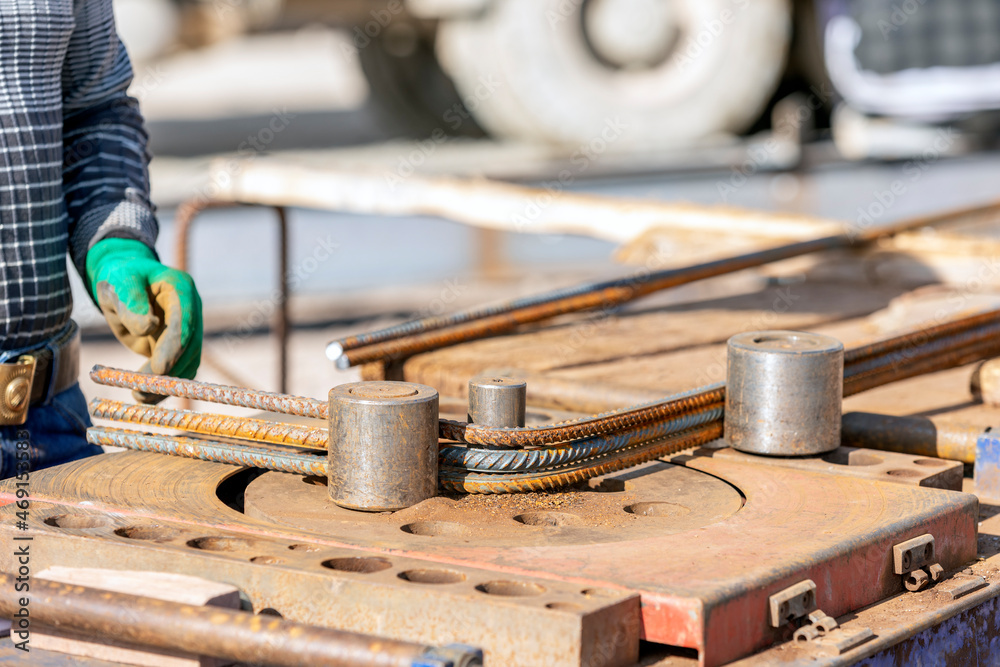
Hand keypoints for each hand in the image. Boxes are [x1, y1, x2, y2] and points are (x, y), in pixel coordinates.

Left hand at [86, 238, 201, 401]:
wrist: (123, 283)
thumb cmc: (120, 278)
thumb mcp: (119, 283)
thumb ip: (131, 301)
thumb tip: (147, 327)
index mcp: (181, 289)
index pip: (184, 321)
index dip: (175, 346)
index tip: (159, 369)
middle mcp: (191, 311)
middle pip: (190, 347)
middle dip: (169, 371)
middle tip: (142, 390)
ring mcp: (188, 329)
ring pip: (188, 362)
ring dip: (169, 383)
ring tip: (139, 396)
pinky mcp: (179, 346)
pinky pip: (179, 369)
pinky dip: (166, 385)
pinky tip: (146, 396)